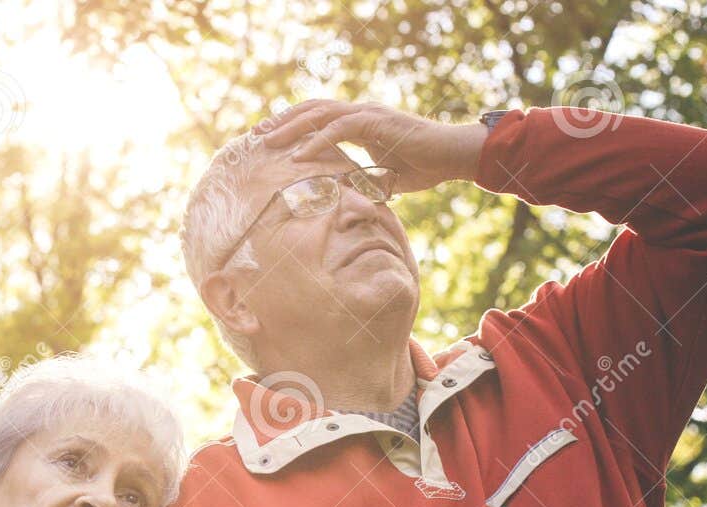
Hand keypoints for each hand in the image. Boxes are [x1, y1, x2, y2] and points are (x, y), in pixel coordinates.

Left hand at [254, 99, 487, 191]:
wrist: (452, 157)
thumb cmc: (423, 167)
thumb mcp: (382, 178)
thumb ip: (361, 181)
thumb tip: (341, 196)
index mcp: (359, 123)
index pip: (318, 118)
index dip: (293, 125)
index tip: (268, 138)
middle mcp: (360, 113)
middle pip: (312, 110)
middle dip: (282, 121)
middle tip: (255, 134)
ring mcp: (368, 114)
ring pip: (321, 114)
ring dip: (292, 127)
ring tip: (268, 141)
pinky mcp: (377, 122)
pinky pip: (340, 128)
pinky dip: (318, 141)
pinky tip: (300, 155)